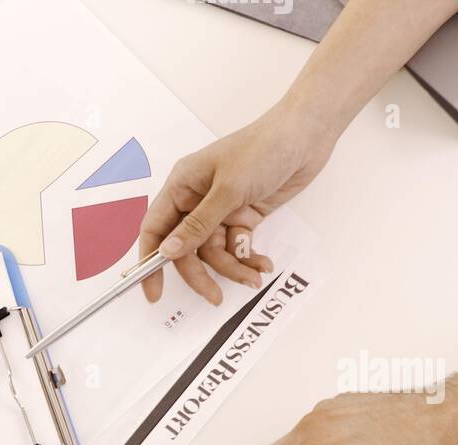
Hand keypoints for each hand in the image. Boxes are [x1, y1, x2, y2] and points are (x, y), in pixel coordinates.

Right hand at [139, 103, 335, 305]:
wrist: (307, 136)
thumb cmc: (263, 149)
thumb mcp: (228, 189)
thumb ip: (198, 225)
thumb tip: (167, 252)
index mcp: (181, 186)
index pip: (155, 229)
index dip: (150, 261)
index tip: (153, 292)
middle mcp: (196, 200)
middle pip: (186, 249)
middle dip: (200, 273)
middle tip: (214, 296)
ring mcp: (220, 211)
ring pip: (214, 252)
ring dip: (233, 268)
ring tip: (253, 277)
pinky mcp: (242, 217)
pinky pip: (237, 247)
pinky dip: (248, 258)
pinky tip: (262, 264)